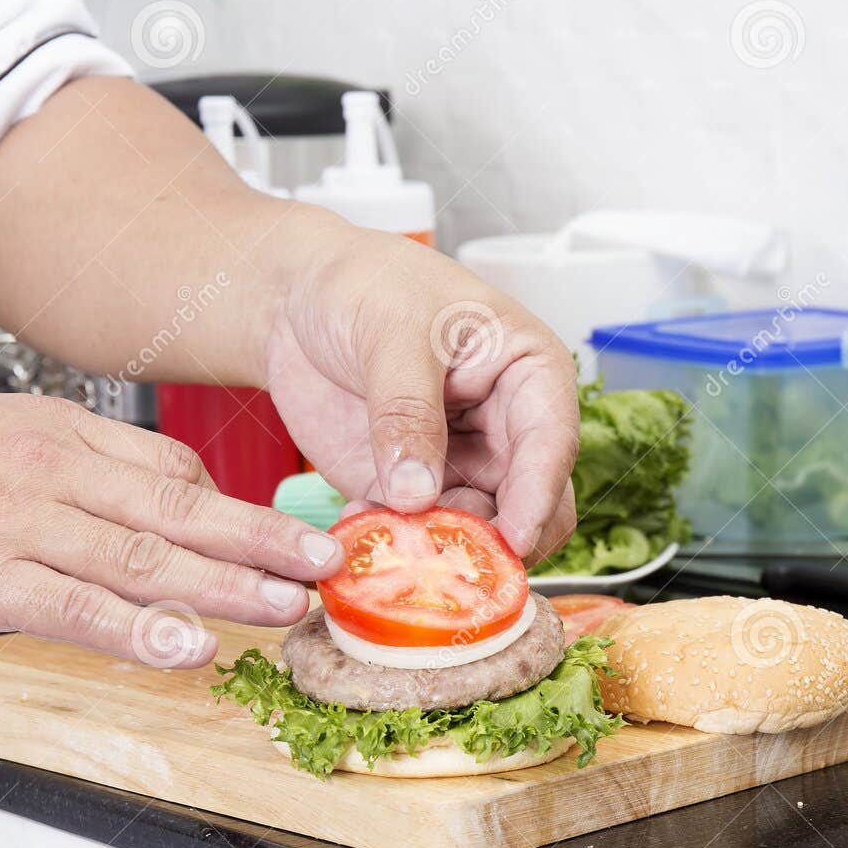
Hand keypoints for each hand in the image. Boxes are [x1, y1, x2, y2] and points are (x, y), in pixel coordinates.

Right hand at [0, 395, 344, 666]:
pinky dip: (138, 627)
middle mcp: (53, 470)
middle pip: (181, 508)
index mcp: (58, 434)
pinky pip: (77, 602)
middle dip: (264, 540)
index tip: (289, 536)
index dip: (241, 508)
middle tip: (327, 566)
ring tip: (286, 608)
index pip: (173, 471)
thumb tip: (136, 511)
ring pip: (144, 554)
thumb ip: (68, 472)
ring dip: (225, 584)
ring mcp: (20, 520)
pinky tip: (187, 645)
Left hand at [266, 223, 579, 561]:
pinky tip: (355, 537)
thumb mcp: (391, 333)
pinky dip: (392, 548)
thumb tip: (418, 493)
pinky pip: (416, 537)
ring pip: (474, 534)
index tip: (512, 541)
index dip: (536, 498)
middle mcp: (506, 430)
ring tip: (388, 548)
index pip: (550, 446)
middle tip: (444, 562)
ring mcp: (458, 464)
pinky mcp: (407, 490)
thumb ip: (407, 411)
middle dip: (491, 542)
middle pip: (526, 508)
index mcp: (529, 375)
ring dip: (437, 553)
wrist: (296, 298)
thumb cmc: (365, 284)